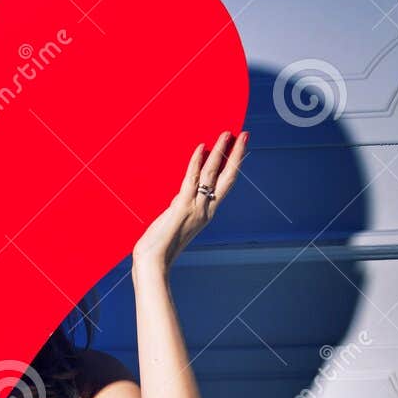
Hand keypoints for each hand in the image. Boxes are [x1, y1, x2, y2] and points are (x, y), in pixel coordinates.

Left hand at [132, 131, 247, 272]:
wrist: (153, 263)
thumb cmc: (160, 249)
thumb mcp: (174, 224)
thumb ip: (179, 209)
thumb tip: (179, 198)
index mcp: (205, 214)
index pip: (224, 185)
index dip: (233, 167)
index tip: (239, 149)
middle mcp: (205, 210)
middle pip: (227, 177)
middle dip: (236, 155)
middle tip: (244, 134)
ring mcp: (195, 208)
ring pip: (211, 175)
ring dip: (220, 152)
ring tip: (226, 134)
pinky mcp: (181, 207)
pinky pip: (191, 180)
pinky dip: (196, 162)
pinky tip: (201, 148)